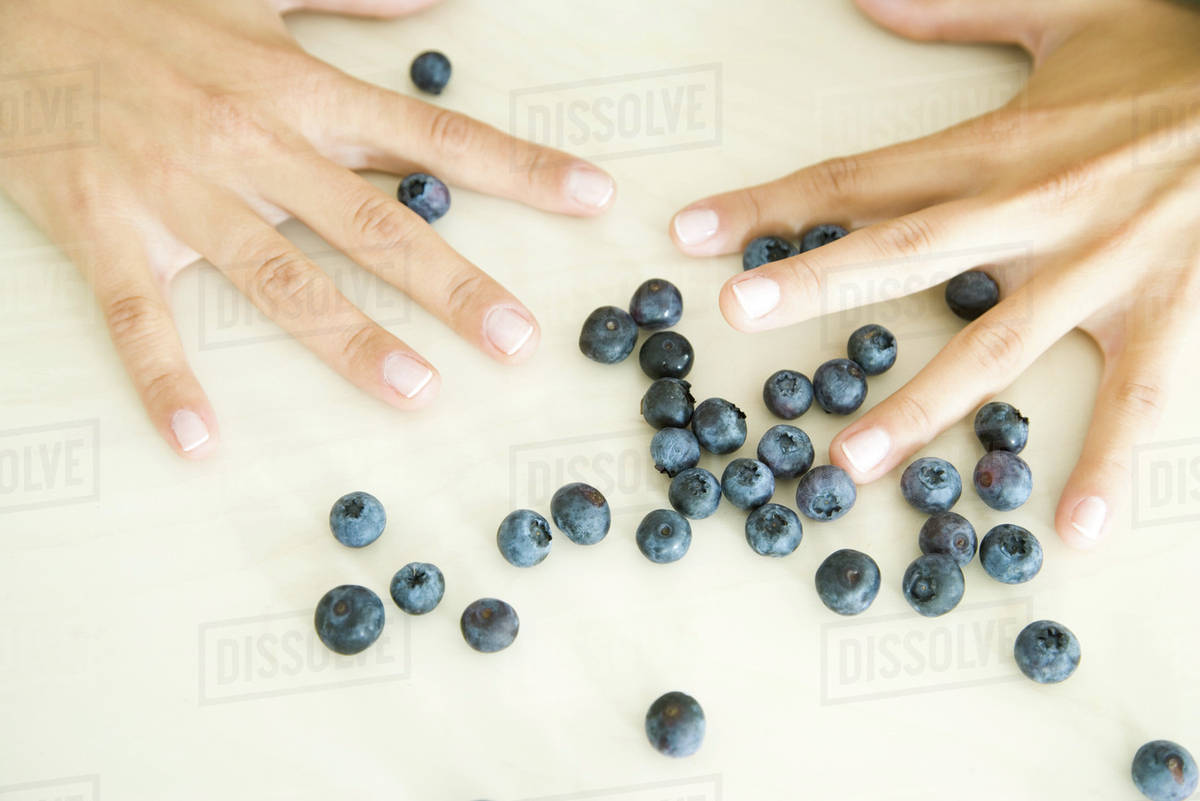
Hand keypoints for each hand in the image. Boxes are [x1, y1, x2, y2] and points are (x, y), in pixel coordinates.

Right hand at [0, 0, 614, 457]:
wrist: (1, 5)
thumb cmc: (133, 0)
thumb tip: (439, 5)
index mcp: (297, 86)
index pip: (433, 136)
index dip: (519, 168)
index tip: (590, 198)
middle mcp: (254, 142)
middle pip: (376, 222)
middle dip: (454, 283)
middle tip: (519, 341)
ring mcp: (179, 191)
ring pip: (278, 278)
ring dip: (350, 339)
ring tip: (416, 393)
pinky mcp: (104, 229)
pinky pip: (139, 317)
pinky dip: (166, 380)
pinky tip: (199, 443)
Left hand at [668, 0, 1199, 548]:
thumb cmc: (1176, 61)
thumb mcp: (1070, 13)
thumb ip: (958, 9)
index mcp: (1002, 147)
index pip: (861, 177)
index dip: (773, 202)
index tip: (694, 232)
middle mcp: (1038, 210)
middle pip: (910, 249)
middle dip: (822, 282)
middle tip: (738, 312)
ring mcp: (1102, 267)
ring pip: (997, 345)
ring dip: (920, 407)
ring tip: (851, 460)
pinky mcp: (1168, 311)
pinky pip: (1136, 400)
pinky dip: (1103, 464)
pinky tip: (1067, 531)